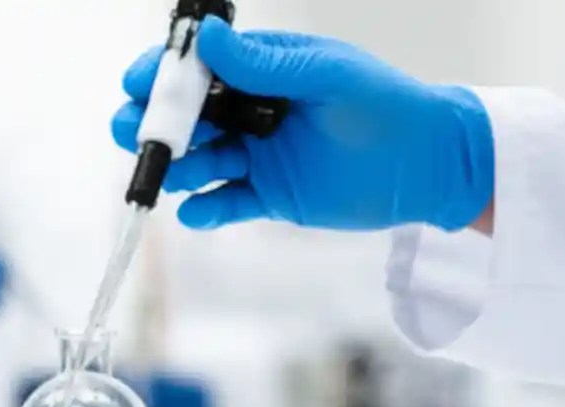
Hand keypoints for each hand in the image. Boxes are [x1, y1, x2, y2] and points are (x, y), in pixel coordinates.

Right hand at [113, 18, 493, 232]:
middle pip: (186, 117)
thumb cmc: (385, 106)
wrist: (429, 167)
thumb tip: (205, 37)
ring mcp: (257, 156)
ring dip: (176, 166)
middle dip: (155, 123)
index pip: (199, 69)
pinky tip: (197, 212)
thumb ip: (263, 65)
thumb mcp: (325, 76)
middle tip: (134, 132)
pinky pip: (225, 204)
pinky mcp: (268, 197)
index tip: (137, 83)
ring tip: (172, 174)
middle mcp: (251, 111)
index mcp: (262, 71)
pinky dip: (206, 210)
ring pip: (198, 162)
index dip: (163, 75)